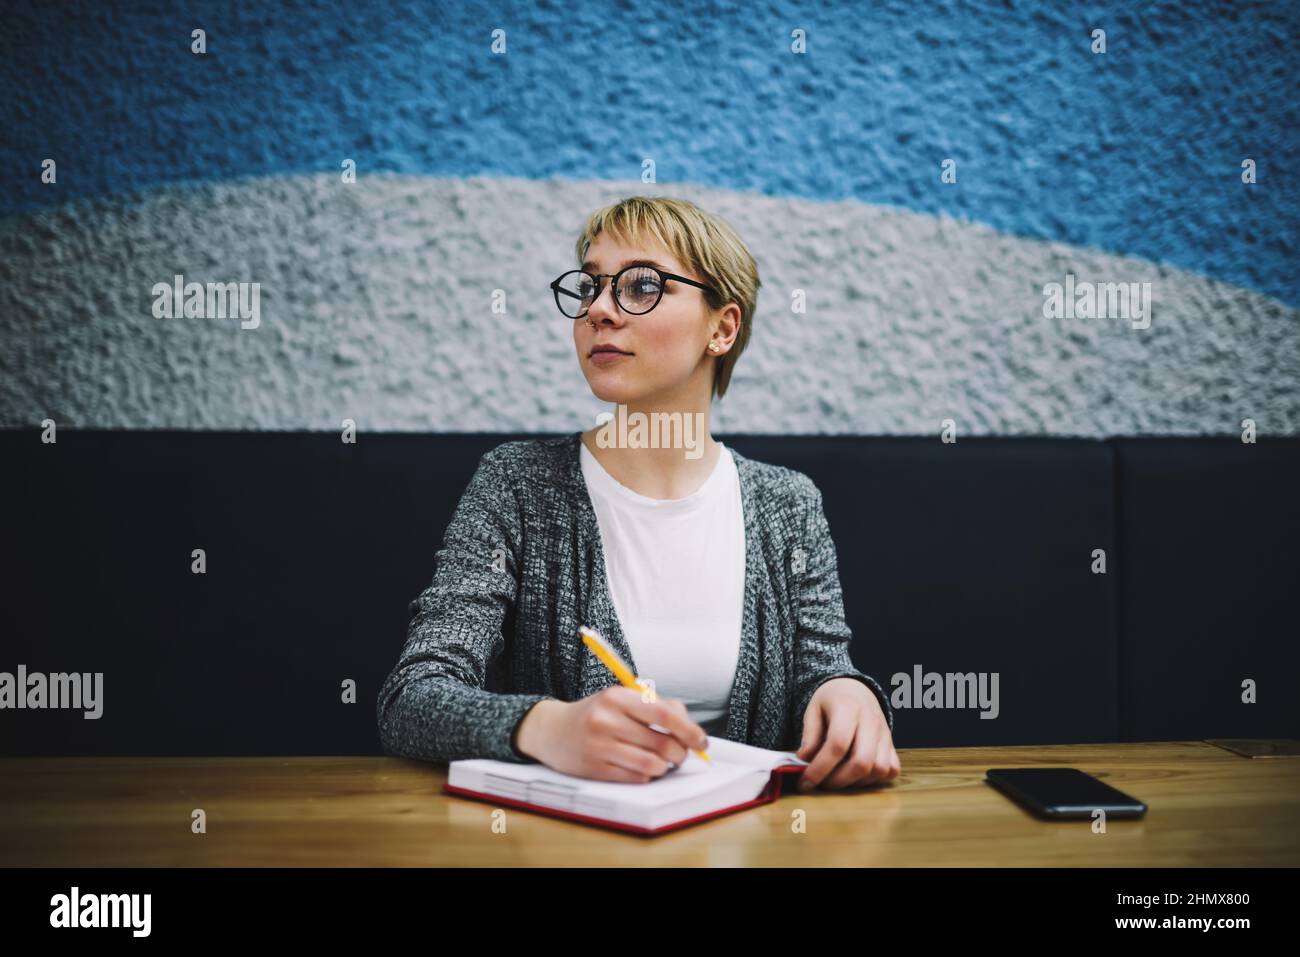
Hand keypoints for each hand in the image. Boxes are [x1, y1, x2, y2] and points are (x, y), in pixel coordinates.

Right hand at [513, 687, 709, 782]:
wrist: (551, 730)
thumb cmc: (596, 714)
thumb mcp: (622, 699)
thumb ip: (657, 706)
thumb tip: (689, 725)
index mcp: (617, 697)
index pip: (664, 714)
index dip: (689, 730)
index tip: (702, 741)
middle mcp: (607, 720)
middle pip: (662, 742)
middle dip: (680, 753)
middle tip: (682, 755)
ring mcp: (599, 746)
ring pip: (651, 764)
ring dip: (664, 766)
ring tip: (662, 762)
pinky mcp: (594, 769)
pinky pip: (635, 777)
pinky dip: (647, 775)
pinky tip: (643, 767)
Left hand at [795, 677, 899, 789]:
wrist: (856, 690)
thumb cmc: (831, 702)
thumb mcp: (813, 711)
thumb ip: (809, 736)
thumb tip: (804, 762)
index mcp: (847, 707)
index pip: (837, 744)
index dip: (820, 767)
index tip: (805, 782)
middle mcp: (870, 721)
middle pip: (862, 762)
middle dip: (839, 781)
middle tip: (822, 783)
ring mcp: (885, 734)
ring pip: (879, 769)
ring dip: (856, 782)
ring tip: (838, 779)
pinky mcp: (892, 745)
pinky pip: (891, 770)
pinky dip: (875, 780)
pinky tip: (856, 776)